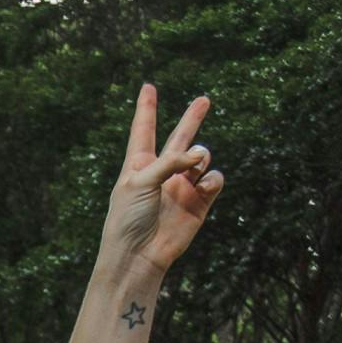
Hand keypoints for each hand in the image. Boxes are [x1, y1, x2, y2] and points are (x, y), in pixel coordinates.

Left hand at [104, 83, 222, 285]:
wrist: (139, 256)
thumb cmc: (128, 219)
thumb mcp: (140, 182)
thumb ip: (170, 162)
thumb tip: (201, 155)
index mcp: (138, 164)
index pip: (144, 130)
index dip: (146, 108)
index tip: (148, 86)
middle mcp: (162, 173)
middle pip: (180, 139)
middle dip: (192, 119)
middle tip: (204, 100)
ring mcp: (181, 187)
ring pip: (201, 157)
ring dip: (201, 155)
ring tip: (195, 164)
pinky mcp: (198, 202)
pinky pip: (213, 180)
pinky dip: (211, 178)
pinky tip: (202, 185)